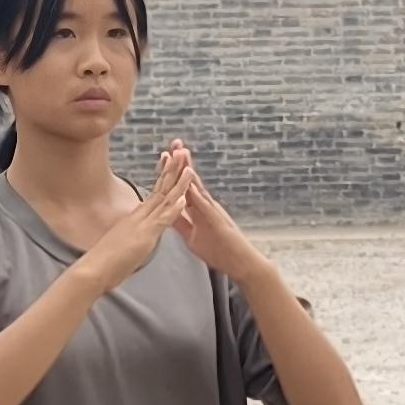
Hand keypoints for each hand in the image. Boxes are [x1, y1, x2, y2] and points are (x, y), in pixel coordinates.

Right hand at [77, 146, 196, 294]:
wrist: (92, 270)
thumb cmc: (105, 261)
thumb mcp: (122, 242)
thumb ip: (131, 234)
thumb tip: (135, 230)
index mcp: (135, 217)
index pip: (155, 192)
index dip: (165, 176)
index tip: (171, 160)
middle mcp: (139, 216)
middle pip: (160, 189)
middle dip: (172, 170)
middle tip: (181, 151)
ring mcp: (142, 225)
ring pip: (164, 200)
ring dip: (178, 183)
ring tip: (188, 166)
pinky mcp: (144, 237)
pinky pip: (161, 220)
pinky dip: (173, 208)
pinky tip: (183, 197)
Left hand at [167, 145, 264, 283]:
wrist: (239, 262)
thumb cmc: (218, 250)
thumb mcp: (192, 236)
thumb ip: (181, 223)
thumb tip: (167, 215)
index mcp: (197, 209)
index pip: (183, 186)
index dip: (174, 171)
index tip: (165, 155)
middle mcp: (205, 205)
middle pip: (190, 180)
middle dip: (182, 162)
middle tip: (175, 142)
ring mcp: (212, 211)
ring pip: (198, 187)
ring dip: (189, 170)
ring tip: (182, 152)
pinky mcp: (217, 221)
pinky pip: (205, 206)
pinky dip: (197, 195)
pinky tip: (191, 184)